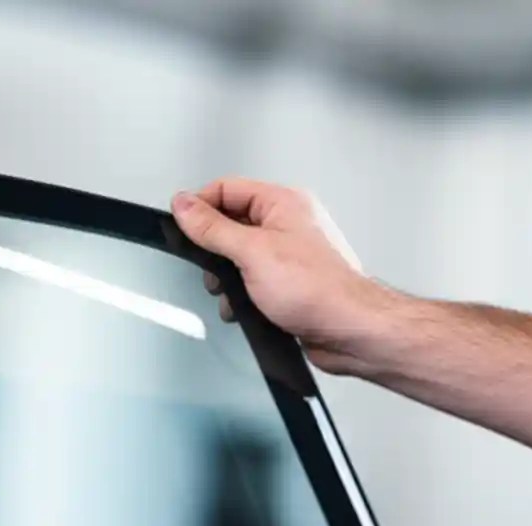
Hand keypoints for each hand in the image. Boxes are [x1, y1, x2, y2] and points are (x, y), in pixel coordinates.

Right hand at [171, 178, 399, 374]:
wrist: (350, 331)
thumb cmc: (318, 289)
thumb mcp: (251, 252)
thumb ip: (212, 228)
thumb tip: (184, 205)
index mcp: (283, 202)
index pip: (227, 188)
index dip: (200, 205)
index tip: (181, 225)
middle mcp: (288, 224)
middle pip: (231, 222)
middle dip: (214, 249)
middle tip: (211, 266)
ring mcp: (289, 253)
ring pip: (239, 255)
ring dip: (227, 278)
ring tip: (232, 292)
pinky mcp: (289, 282)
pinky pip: (252, 279)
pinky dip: (242, 294)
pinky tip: (246, 307)